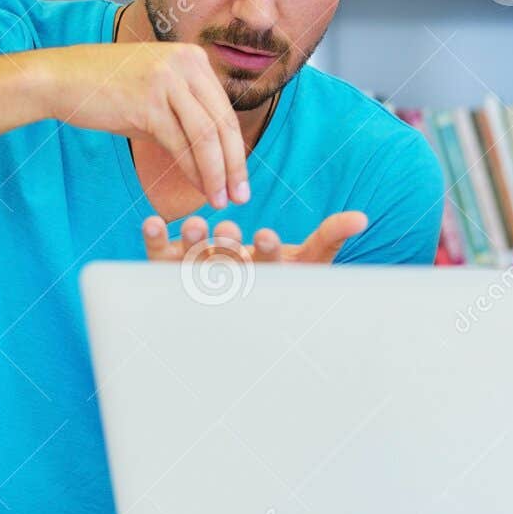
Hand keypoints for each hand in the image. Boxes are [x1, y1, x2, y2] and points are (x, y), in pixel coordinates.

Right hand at [40, 42, 247, 208]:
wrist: (60, 79)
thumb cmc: (107, 91)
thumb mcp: (157, 94)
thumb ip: (186, 117)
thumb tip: (216, 158)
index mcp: (193, 58)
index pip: (225, 110)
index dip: (237, 149)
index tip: (240, 179)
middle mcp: (186, 63)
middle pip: (223, 122)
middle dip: (235, 165)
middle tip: (241, 196)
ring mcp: (169, 79)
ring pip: (207, 135)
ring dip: (217, 173)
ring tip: (221, 200)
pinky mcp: (149, 101)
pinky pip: (181, 142)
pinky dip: (194, 170)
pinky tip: (200, 188)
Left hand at [140, 211, 368, 264]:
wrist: (230, 296)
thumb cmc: (276, 276)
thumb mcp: (309, 260)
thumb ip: (331, 236)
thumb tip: (361, 217)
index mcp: (262, 276)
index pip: (265, 267)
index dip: (265, 253)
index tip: (265, 237)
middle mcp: (228, 278)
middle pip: (227, 265)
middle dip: (227, 250)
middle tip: (227, 234)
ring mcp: (196, 272)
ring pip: (194, 260)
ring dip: (194, 243)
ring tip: (195, 225)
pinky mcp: (166, 263)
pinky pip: (156, 255)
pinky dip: (153, 240)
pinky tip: (151, 222)